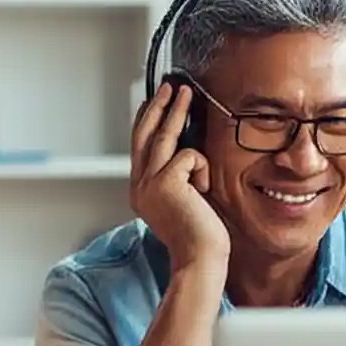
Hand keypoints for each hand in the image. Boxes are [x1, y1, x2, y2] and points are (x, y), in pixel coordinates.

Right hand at [131, 81, 230, 271]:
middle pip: (145, 135)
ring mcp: (149, 184)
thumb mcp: (183, 200)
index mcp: (141, 191)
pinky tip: (205, 189)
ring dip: (176, 111)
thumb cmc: (199, 235)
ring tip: (187, 94)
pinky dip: (202, 168)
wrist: (200, 258)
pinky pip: (189, 155)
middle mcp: (140, 186)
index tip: (156, 101)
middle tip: (170, 87)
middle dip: (157, 107)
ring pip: (164, 136)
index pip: (140, 147)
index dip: (147, 121)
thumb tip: (184, 148)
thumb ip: (176, 178)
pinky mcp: (166, 183)